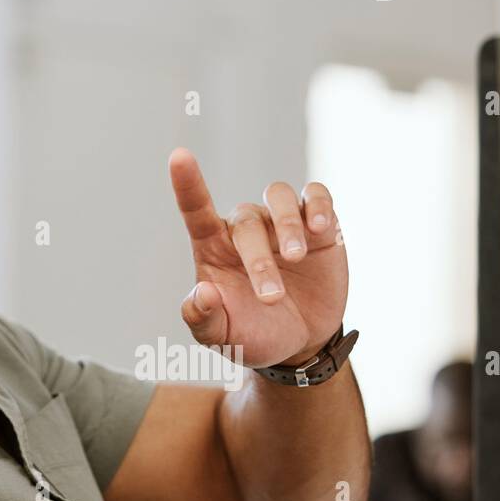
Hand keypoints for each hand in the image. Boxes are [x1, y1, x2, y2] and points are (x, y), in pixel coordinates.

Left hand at [168, 148, 347, 368]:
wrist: (299, 343)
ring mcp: (283, 223)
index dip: (187, 182)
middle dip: (259, 260)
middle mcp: (246, 228)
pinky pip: (317, 196)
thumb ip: (202, 319)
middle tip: (272, 299)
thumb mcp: (221, 337)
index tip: (178, 157)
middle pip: (247, 221)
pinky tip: (320, 228)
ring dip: (288, 224)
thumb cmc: (251, 332)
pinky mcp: (320, 228)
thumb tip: (203, 292)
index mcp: (213, 247)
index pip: (195, 207)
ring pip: (278, 196)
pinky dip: (319, 205)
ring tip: (294, 257)